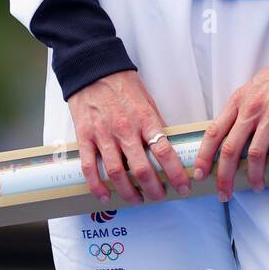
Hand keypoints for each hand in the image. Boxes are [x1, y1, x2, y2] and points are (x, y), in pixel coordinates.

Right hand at [67, 71, 191, 205]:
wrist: (93, 70)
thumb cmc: (121, 84)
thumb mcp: (147, 100)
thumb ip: (156, 124)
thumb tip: (168, 145)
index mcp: (144, 119)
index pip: (164, 152)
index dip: (175, 173)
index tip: (183, 187)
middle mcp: (125, 129)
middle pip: (142, 169)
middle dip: (154, 189)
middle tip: (160, 196)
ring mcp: (103, 135)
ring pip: (116, 173)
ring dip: (128, 192)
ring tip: (137, 199)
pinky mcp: (85, 137)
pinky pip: (90, 168)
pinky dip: (97, 186)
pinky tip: (105, 196)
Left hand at [192, 60, 268, 199]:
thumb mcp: (248, 91)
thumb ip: (237, 113)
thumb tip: (226, 139)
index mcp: (236, 103)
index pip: (214, 133)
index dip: (205, 156)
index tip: (200, 174)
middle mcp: (250, 109)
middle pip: (231, 149)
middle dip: (225, 175)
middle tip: (224, 193)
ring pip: (256, 153)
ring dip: (255, 175)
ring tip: (256, 187)